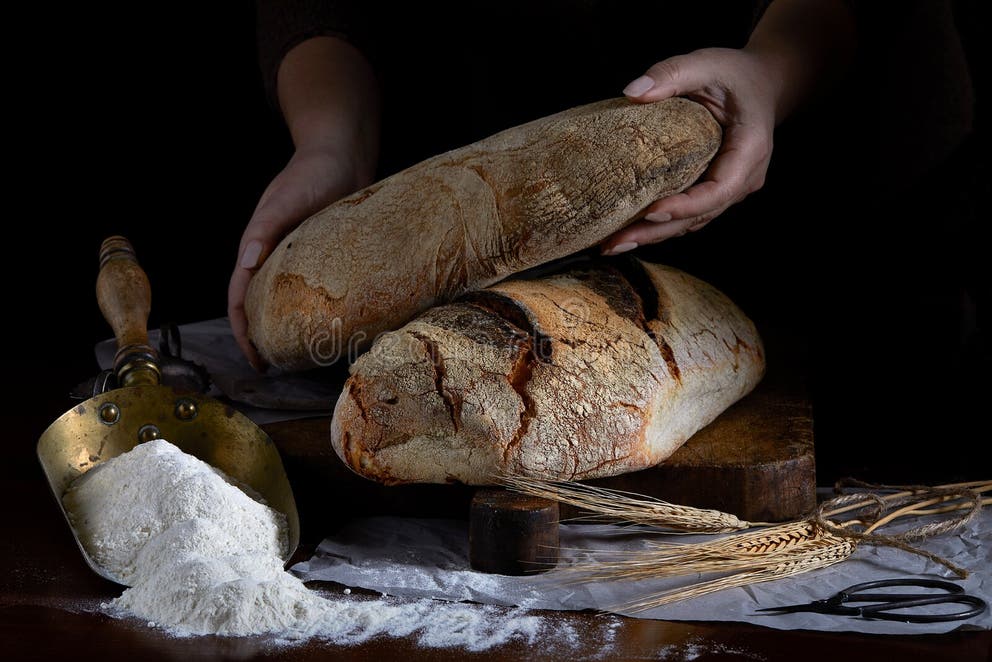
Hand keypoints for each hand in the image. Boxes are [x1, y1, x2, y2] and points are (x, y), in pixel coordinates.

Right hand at [228, 147, 368, 368]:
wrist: (343, 155)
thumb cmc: (311, 174)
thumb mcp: (285, 201)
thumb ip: (265, 229)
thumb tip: (245, 261)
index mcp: (257, 246)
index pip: (239, 298)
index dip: (243, 331)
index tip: (256, 359)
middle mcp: (274, 255)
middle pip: (259, 304)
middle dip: (261, 337)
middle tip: (277, 367)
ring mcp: (298, 255)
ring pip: (284, 298)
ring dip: (285, 325)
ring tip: (299, 354)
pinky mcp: (323, 253)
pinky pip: (312, 288)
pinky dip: (312, 308)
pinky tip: (328, 324)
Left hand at [603, 48, 776, 253]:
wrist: (763, 83)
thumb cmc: (736, 74)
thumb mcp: (707, 63)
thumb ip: (672, 72)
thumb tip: (631, 92)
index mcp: (750, 149)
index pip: (719, 190)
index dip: (686, 206)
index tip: (651, 212)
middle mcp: (744, 178)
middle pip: (700, 215)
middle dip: (656, 233)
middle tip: (615, 243)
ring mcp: (731, 189)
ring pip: (692, 221)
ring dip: (654, 236)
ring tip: (612, 245)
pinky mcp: (715, 191)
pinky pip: (688, 215)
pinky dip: (660, 226)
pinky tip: (628, 231)